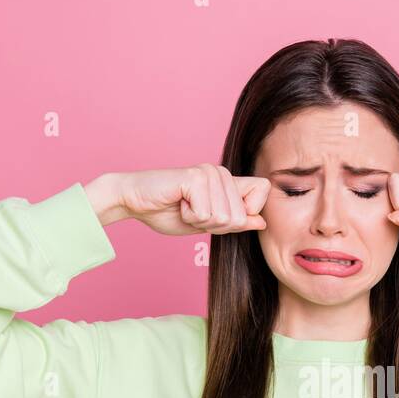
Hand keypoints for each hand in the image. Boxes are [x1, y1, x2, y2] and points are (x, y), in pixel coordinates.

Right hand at [86, 166, 269, 234]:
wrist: (135, 202)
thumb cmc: (167, 211)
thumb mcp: (207, 223)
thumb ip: (234, 222)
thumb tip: (262, 223)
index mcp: (227, 182)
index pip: (263, 190)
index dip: (249, 212)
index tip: (220, 217)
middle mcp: (221, 172)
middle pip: (241, 216)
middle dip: (215, 225)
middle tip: (193, 212)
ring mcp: (209, 172)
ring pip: (224, 217)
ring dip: (200, 221)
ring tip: (184, 206)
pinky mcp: (195, 177)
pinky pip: (205, 214)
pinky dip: (190, 217)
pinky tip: (178, 203)